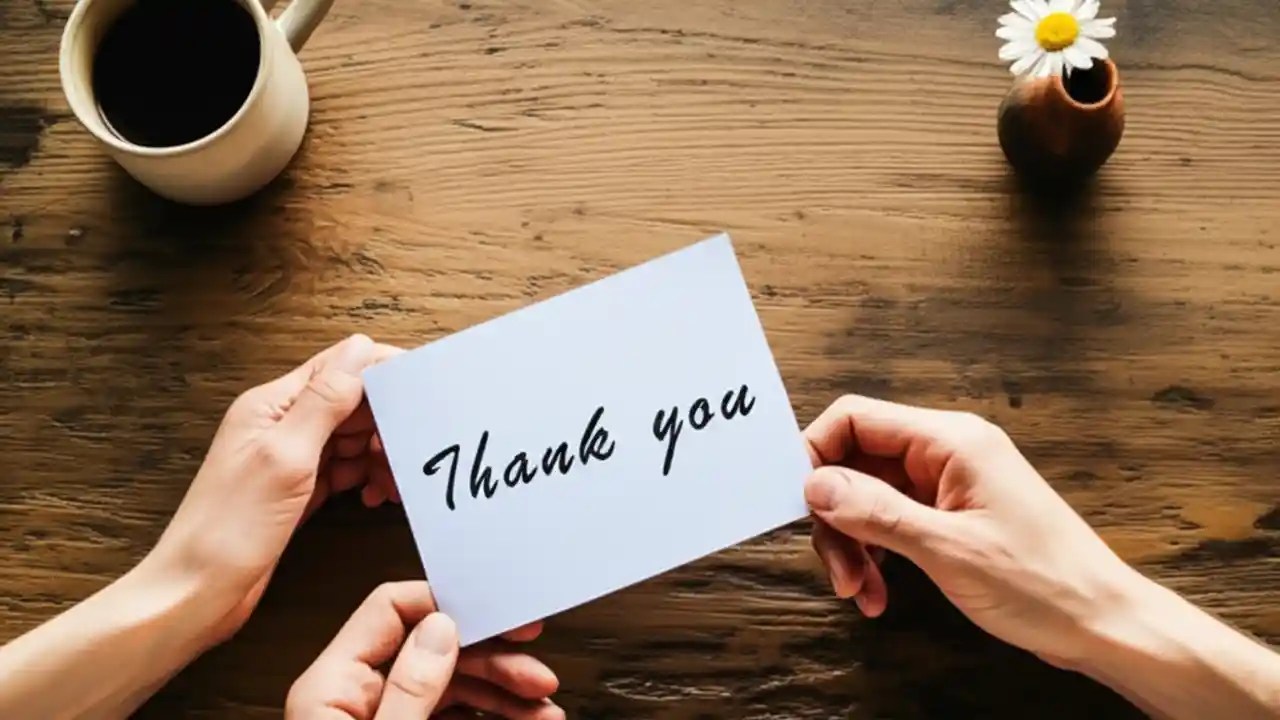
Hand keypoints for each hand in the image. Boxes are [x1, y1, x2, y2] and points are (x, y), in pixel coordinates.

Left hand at [147, 334, 402, 644]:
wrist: (197, 594)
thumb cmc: (228, 530)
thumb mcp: (286, 457)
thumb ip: (325, 402)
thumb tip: (361, 349)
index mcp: (273, 404)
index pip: (340, 365)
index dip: (382, 372)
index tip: (420, 391)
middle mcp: (281, 424)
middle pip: (352, 402)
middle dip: (386, 422)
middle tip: (408, 451)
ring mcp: (290, 457)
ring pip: (354, 437)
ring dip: (381, 454)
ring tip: (394, 482)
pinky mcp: (299, 489)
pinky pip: (346, 469)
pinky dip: (367, 478)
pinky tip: (376, 497)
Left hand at [287, 581, 563, 719]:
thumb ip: (411, 688)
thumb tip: (440, 629)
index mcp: (332, 687)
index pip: (393, 610)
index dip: (452, 607)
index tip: (500, 617)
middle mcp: (352, 698)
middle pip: (435, 651)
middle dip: (494, 660)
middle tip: (535, 672)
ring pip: (452, 687)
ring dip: (504, 693)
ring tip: (544, 709)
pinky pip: (452, 714)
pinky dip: (492, 715)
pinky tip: (524, 718)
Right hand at [803, 395, 1138, 667]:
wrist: (1103, 623)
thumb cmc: (1044, 583)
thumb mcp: (948, 550)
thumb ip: (877, 512)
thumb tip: (816, 484)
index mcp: (951, 441)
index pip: (856, 419)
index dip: (816, 454)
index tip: (798, 502)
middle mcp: (948, 453)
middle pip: (857, 462)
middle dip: (836, 516)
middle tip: (838, 569)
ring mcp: (950, 484)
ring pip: (869, 496)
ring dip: (854, 542)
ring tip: (859, 590)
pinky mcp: (952, 515)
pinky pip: (893, 520)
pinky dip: (876, 554)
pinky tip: (878, 591)